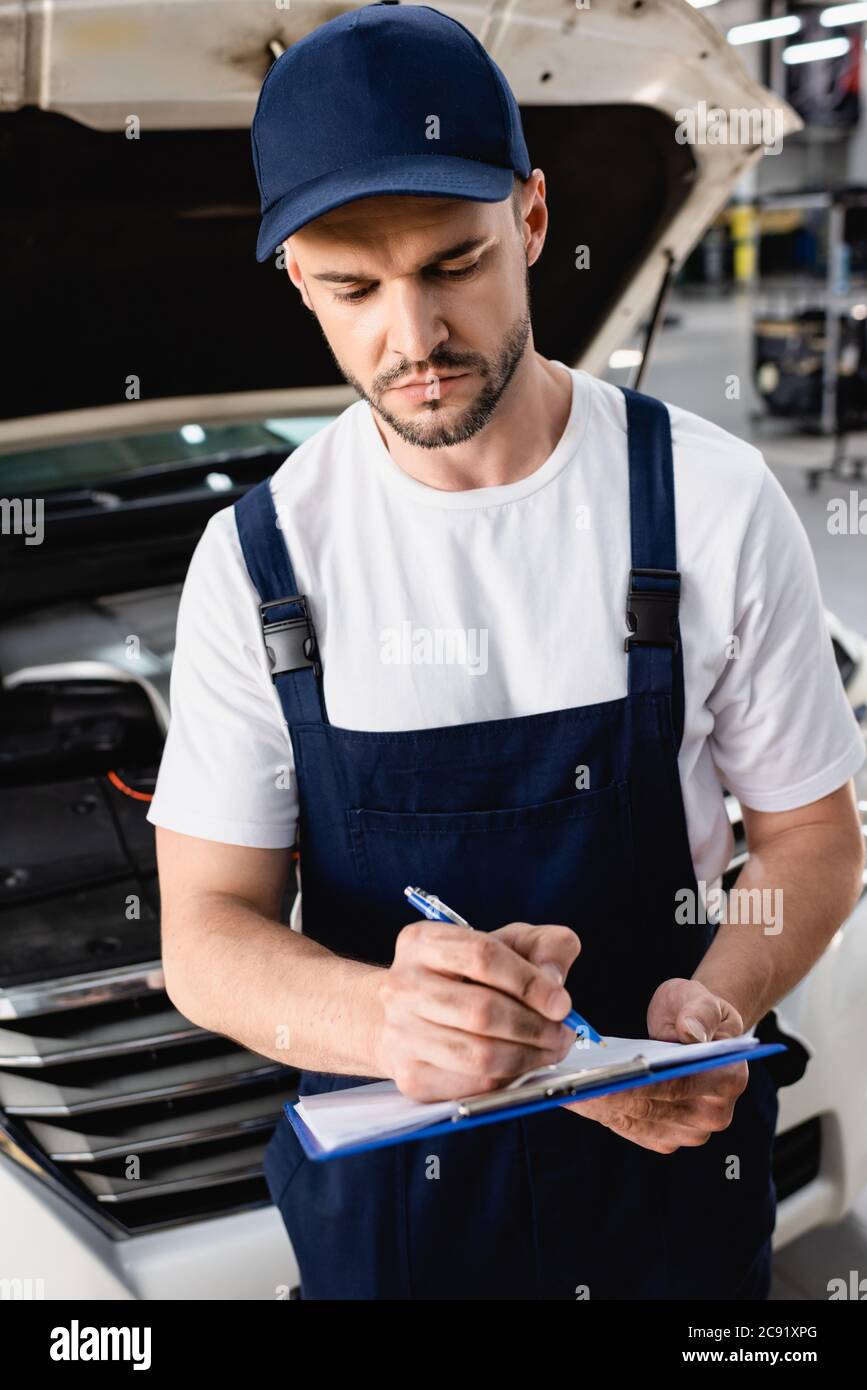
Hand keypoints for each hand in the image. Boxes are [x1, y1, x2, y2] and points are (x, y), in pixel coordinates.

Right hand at [376, 921, 580, 1101]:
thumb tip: (554, 979)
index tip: (561, 1002)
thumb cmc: (465, 975)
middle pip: (481, 1010)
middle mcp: (402, 985)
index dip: (529, 982)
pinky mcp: (410, 1076)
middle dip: (535, 1026)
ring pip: (479, 1054)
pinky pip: (473, 1085)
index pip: (481, 955)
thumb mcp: (506, 944)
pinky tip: (521, 1063)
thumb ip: (543, 945)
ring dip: (528, 1056)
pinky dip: (508, 1078)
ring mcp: (401, 1034)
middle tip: (563, 1033)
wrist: (408, 1015)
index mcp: (423, 941)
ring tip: (550, 1049)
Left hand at [561, 977, 748, 1152]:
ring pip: (633, 1121)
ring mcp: (687, 1132)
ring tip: (562, 1089)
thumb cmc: (693, 1011)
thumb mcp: (698, 997)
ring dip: (596, 1106)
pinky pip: (625, 1127)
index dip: (637, 1082)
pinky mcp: (662, 1138)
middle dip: (606, 1095)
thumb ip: (699, 1011)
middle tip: (569, 1084)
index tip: (602, 1075)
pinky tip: (572, 1095)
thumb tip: (692, 1033)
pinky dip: (598, 1111)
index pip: (676, 1084)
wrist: (693, 1031)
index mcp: (728, 1078)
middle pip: (649, 1108)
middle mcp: (712, 1115)